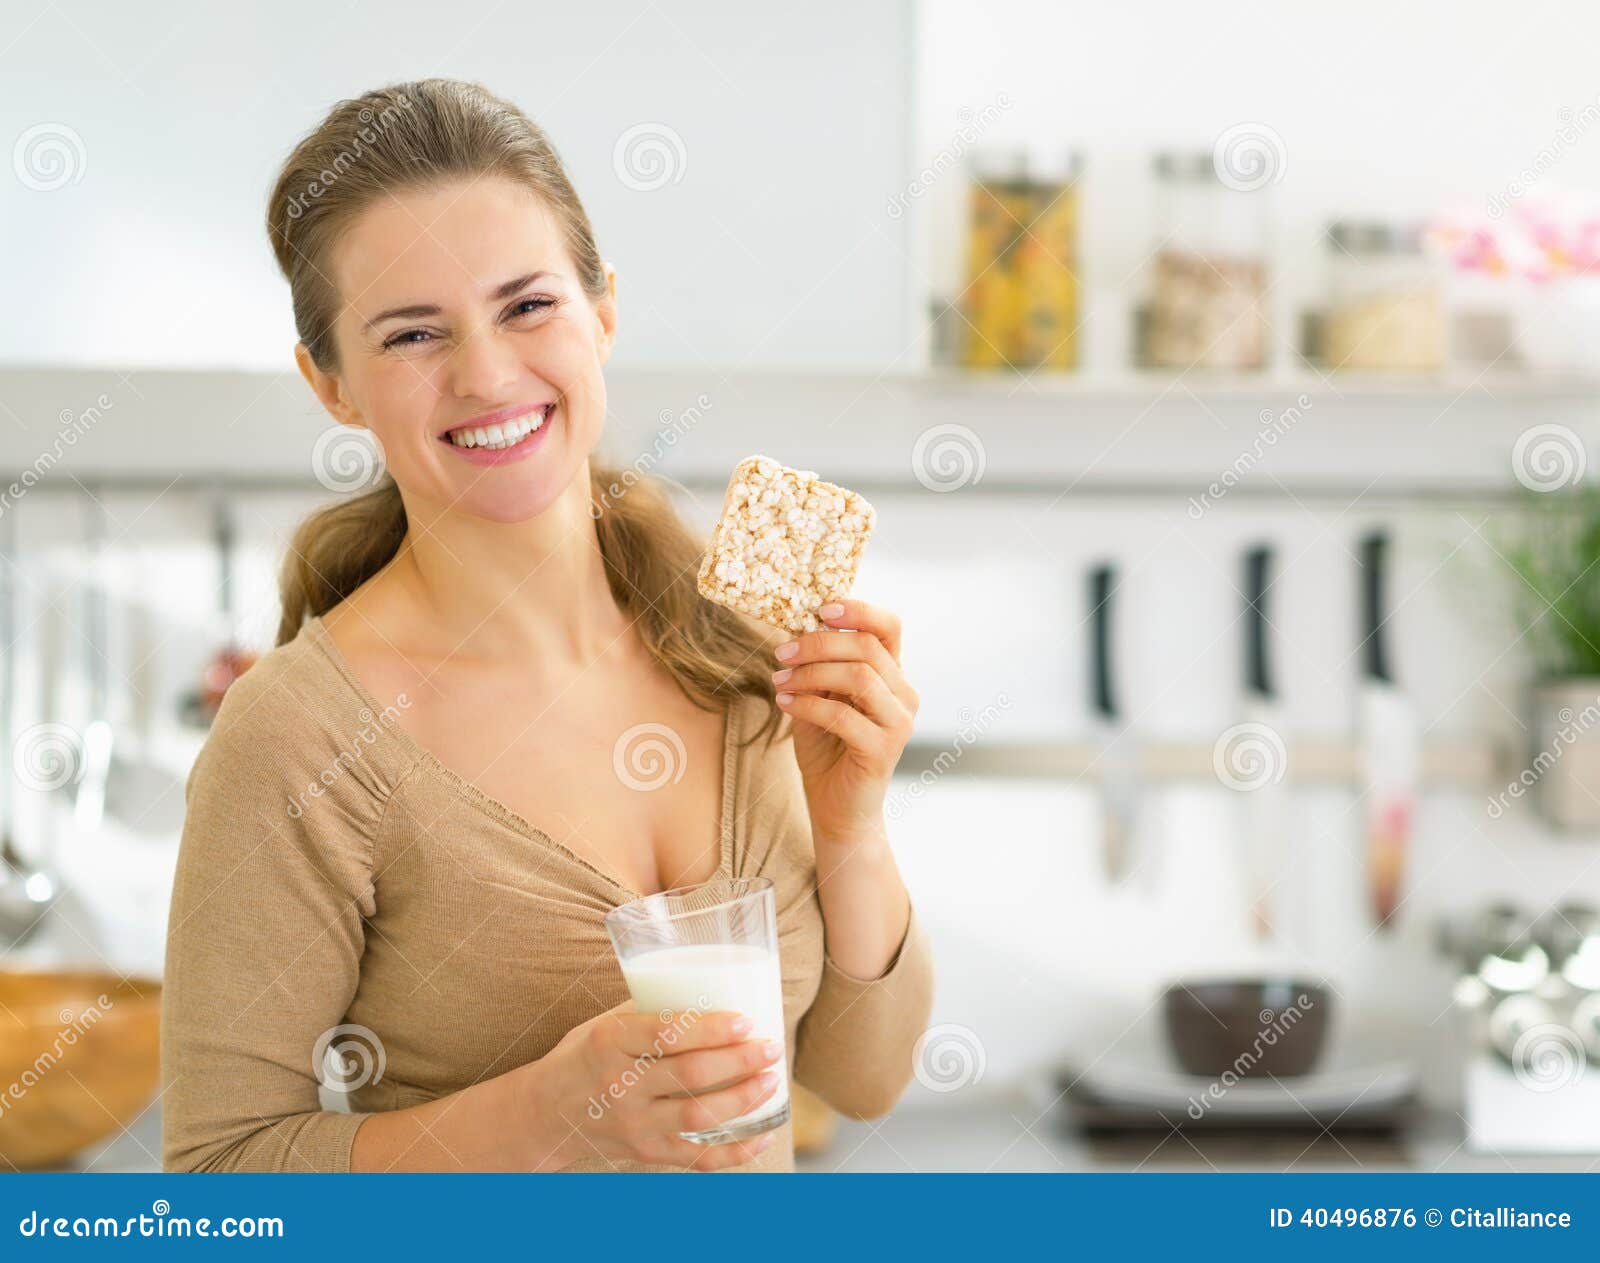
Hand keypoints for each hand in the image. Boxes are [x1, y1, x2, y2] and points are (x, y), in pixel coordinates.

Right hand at [514, 1001, 786, 1170]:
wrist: (543, 1115)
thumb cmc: (583, 1056)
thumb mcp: (604, 1023)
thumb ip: (651, 1008)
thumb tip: (713, 984)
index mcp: (610, 1042)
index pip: (667, 1034)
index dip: (711, 1029)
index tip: (747, 1022)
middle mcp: (620, 1085)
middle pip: (691, 1076)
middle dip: (740, 1062)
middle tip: (771, 1048)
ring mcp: (633, 1124)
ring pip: (698, 1117)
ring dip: (744, 1100)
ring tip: (772, 1081)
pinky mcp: (645, 1154)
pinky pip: (697, 1159)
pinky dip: (736, 1150)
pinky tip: (764, 1133)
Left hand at [771, 598, 918, 843]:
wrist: (836, 808)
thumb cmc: (827, 750)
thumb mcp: (819, 697)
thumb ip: (818, 666)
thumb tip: (795, 628)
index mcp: (892, 675)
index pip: (889, 627)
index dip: (858, 610)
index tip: (820, 609)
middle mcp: (904, 694)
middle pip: (867, 646)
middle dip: (818, 643)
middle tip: (781, 653)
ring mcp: (899, 722)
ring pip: (858, 676)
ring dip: (810, 673)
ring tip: (779, 681)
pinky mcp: (884, 749)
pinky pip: (843, 714)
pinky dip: (807, 704)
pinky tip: (784, 704)